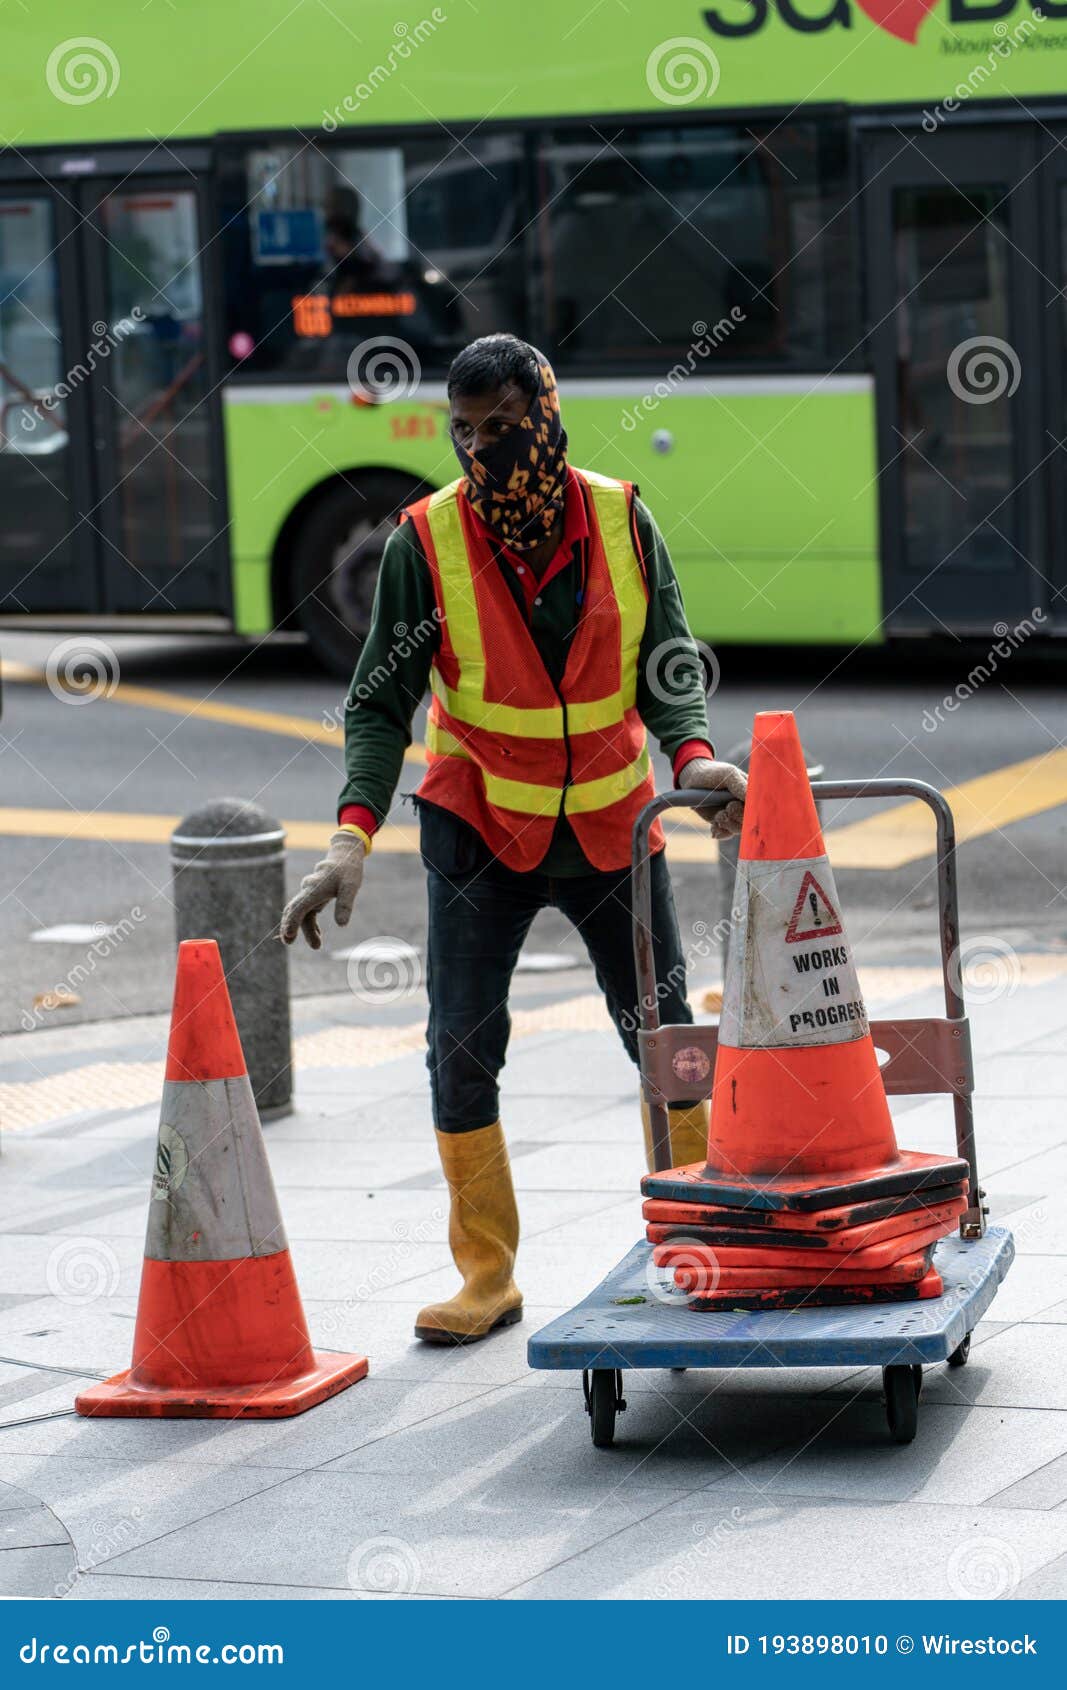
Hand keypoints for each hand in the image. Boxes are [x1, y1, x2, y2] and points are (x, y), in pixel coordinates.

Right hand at [279, 829, 365, 948]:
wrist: (345, 856)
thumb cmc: (348, 871)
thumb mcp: (351, 887)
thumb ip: (345, 904)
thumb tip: (341, 925)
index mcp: (314, 888)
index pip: (298, 907)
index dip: (292, 921)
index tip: (288, 935)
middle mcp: (308, 890)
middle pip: (294, 910)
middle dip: (290, 926)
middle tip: (288, 942)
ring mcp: (309, 894)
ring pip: (302, 914)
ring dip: (306, 930)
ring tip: (317, 946)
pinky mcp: (314, 897)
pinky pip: (308, 913)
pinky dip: (311, 925)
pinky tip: (318, 936)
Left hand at [677, 757, 746, 840]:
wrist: (694, 780)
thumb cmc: (713, 773)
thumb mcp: (728, 774)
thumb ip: (740, 785)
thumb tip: (750, 799)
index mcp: (751, 793)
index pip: (758, 806)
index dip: (751, 811)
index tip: (738, 805)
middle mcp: (745, 806)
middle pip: (749, 821)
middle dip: (738, 817)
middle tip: (728, 808)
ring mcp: (734, 815)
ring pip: (738, 828)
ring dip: (727, 824)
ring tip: (718, 815)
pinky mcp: (722, 822)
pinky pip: (725, 833)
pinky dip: (719, 831)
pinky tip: (714, 826)